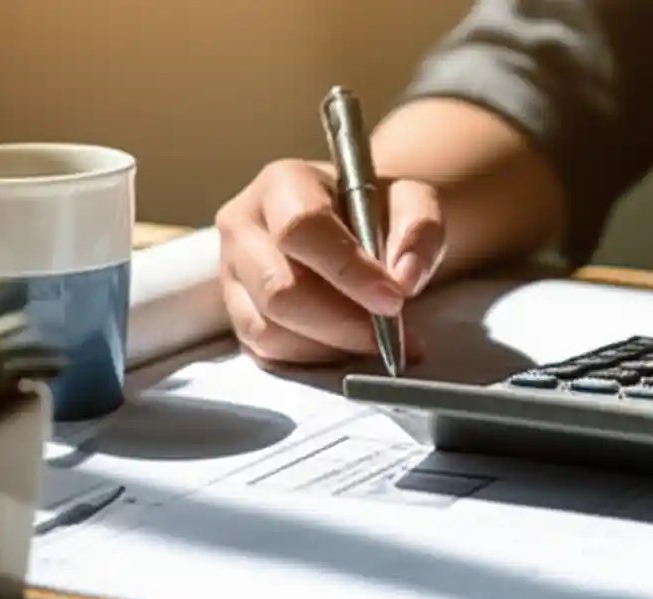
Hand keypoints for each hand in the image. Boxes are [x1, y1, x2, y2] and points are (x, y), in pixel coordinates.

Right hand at [216, 159, 444, 364]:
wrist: (355, 224)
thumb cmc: (377, 211)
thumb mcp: (413, 202)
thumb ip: (419, 229)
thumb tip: (403, 279)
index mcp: (283, 184)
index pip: (302, 229)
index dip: (348, 271)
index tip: (393, 300)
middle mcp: (244, 226)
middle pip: (280, 289)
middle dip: (341, 322)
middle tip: (391, 333)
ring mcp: (232, 274)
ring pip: (270, 329)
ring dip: (331, 346)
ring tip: (375, 340)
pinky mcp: (237, 314)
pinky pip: (268, 352)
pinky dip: (314, 359)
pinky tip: (348, 346)